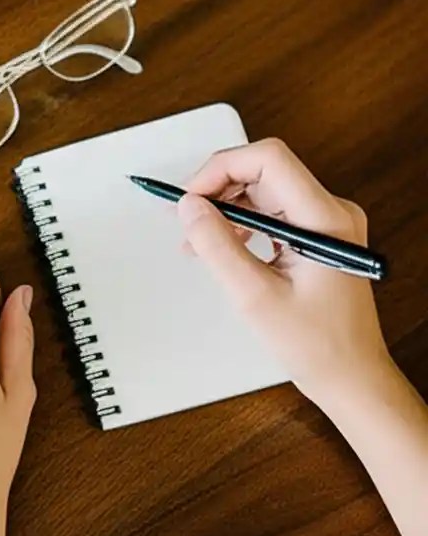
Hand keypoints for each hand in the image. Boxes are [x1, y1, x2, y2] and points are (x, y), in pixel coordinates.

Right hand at [177, 138, 391, 403]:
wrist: (351, 376)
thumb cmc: (318, 345)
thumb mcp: (254, 296)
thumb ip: (217, 246)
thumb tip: (189, 207)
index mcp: (325, 219)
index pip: (268, 160)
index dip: (221, 168)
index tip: (190, 197)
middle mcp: (330, 212)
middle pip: (262, 171)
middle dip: (216, 189)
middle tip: (184, 218)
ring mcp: (324, 223)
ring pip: (263, 191)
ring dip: (224, 209)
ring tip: (197, 241)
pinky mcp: (315, 236)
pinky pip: (270, 212)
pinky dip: (239, 224)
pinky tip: (221, 248)